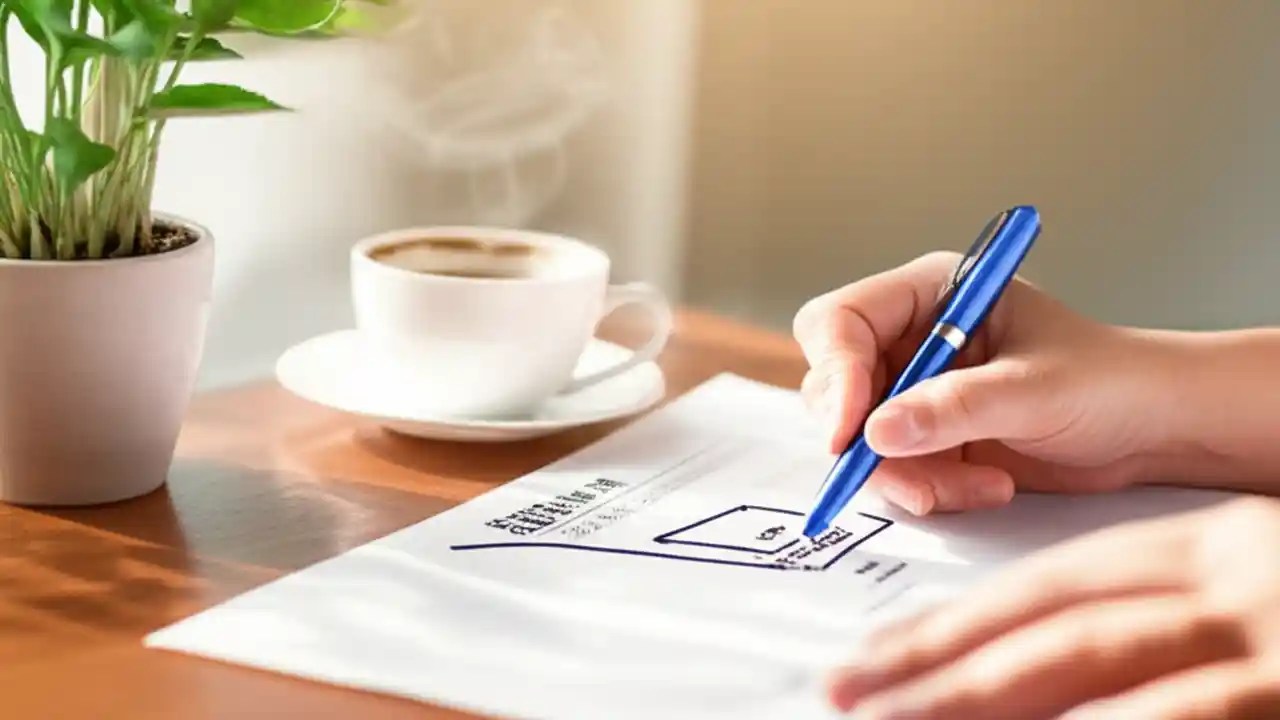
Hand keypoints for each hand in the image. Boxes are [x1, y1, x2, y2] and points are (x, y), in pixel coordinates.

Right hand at [791, 251, 1182, 515]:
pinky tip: (987, 488)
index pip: (843, 322)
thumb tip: (876, 432)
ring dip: (907, 474)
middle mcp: (911, 338)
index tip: (851, 429)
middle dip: (862, 436)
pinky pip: (893, 471)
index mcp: (931, 293)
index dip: (836, 372)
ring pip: (860, 439)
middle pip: (834, 383)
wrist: (1153, 430)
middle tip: (898, 472)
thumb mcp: (1034, 390)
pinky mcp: (927, 439)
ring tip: (974, 486)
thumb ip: (954, 408)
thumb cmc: (1110, 381)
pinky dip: (929, 490)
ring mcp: (914, 391)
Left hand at [826, 496, 1279, 718]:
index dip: (949, 622)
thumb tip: (1010, 670)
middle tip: (844, 694)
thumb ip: (1129, 624)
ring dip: (977, 694)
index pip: (1044, 580)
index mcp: (1196, 547)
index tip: (871, 659)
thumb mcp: (1236, 597)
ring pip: (1087, 651)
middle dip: (934, 662)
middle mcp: (1220, 573)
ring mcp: (1262, 627)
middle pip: (1045, 614)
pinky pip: (1178, 709)